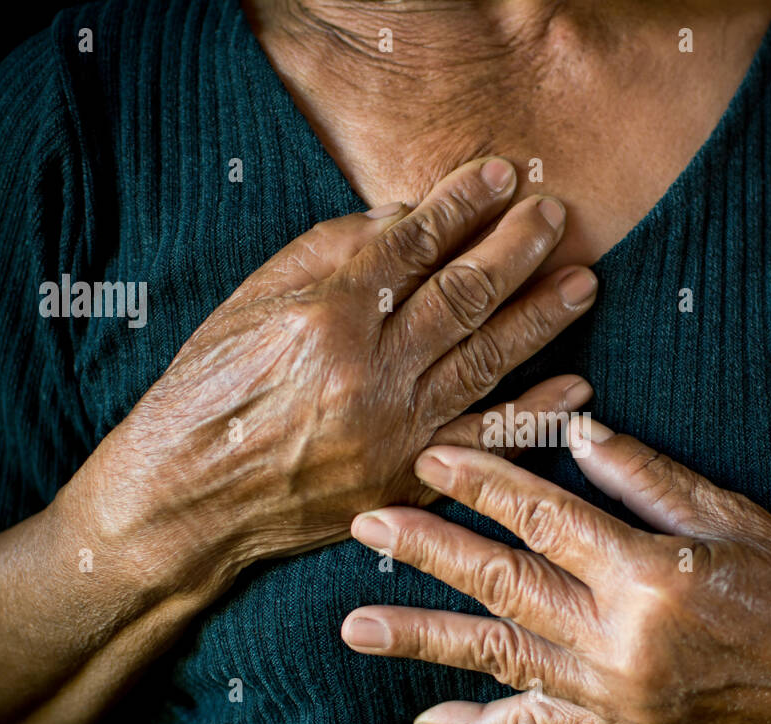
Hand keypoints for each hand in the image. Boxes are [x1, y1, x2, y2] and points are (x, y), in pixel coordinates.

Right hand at [72, 157, 598, 587]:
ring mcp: (393, 426)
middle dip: (518, 249)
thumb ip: (326, 255)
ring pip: (487, 360)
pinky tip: (576, 386)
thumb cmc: (207, 393)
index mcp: (325, 314)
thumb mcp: (247, 304)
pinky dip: (533, 414)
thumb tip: (401, 218)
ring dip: (542, 319)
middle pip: (464, 295)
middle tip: (557, 216)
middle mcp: (368, 368)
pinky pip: (484, 441)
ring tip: (584, 282)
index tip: (502, 175)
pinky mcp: (404, 475)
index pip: (413, 243)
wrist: (186, 502)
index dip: (463, 204)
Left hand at [341, 417, 770, 723]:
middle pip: (504, 583)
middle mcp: (619, 641)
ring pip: (499, 657)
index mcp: (650, 577)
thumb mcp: (735, 520)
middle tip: (365, 524)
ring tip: (354, 625)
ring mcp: (612, 695)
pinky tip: (426, 721)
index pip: (546, 517)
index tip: (431, 455)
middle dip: (427, 551)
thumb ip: (649, 478)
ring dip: (424, 637)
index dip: (484, 481)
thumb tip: (575, 427)